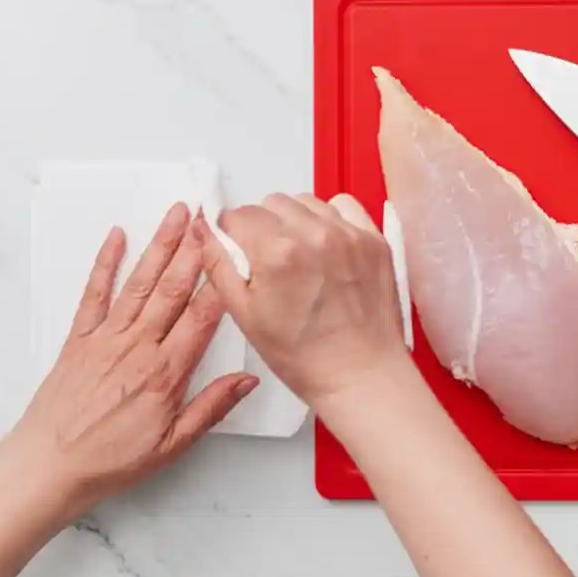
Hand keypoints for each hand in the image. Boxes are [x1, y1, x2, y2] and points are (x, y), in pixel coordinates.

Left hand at [1, 203, 257, 522]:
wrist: (49, 467)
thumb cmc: (111, 461)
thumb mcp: (174, 445)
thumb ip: (212, 407)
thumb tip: (248, 380)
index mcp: (166, 374)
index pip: (203, 317)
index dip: (221, 280)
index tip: (234, 250)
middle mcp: (137, 348)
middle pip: (172, 289)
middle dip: (193, 249)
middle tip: (209, 215)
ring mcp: (105, 339)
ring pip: (140, 283)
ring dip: (160, 246)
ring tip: (177, 215)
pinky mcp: (78, 339)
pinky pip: (94, 294)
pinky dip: (105, 263)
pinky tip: (116, 237)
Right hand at [195, 193, 407, 404]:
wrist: (360, 374)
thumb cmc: (305, 356)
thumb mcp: (245, 315)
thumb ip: (219, 265)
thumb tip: (204, 230)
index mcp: (277, 252)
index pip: (240, 215)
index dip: (233, 233)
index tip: (238, 248)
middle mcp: (315, 234)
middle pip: (272, 203)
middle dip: (264, 225)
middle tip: (269, 259)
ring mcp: (349, 235)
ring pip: (307, 201)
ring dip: (296, 220)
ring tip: (300, 255)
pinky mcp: (374, 240)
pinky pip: (344, 206)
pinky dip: (331, 218)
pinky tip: (327, 246)